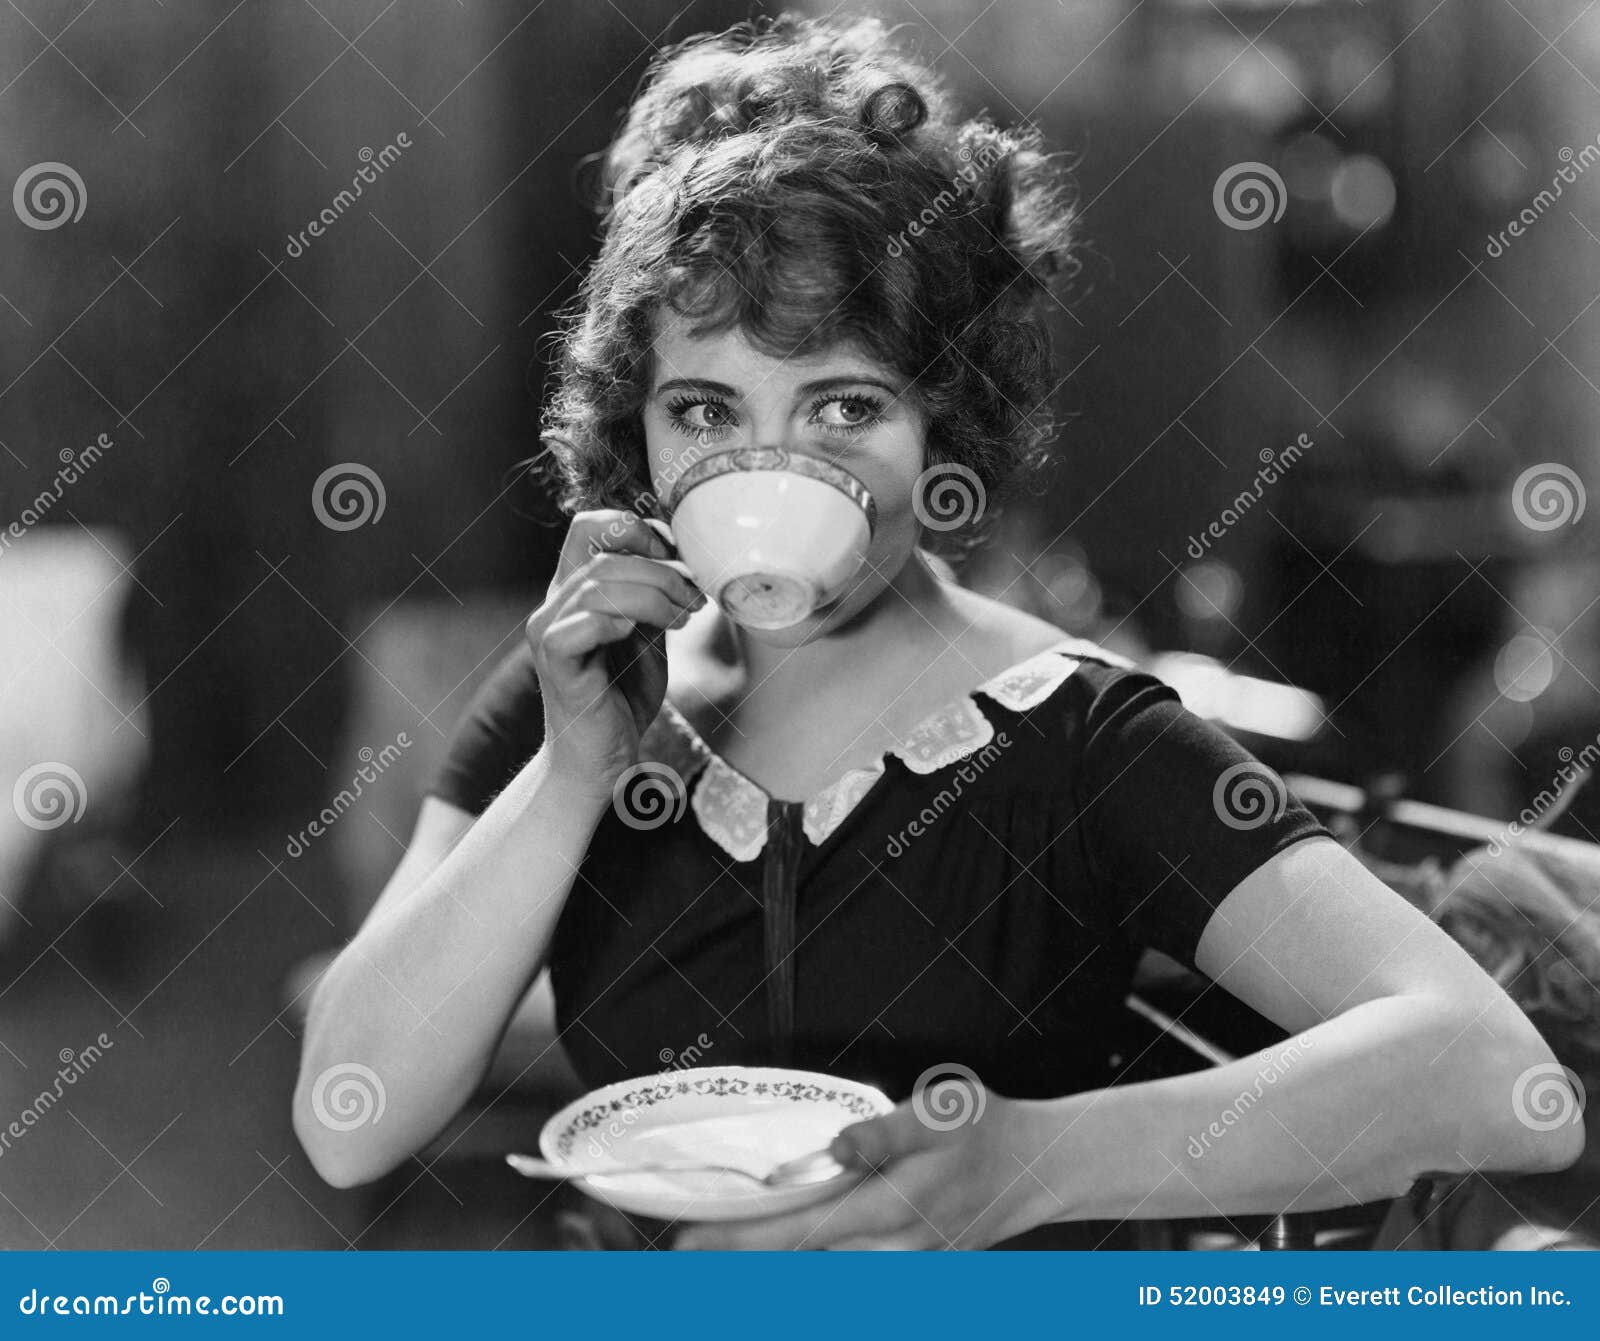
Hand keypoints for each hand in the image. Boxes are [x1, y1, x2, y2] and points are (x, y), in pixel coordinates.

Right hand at [526, 509, 704, 796]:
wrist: (598, 762)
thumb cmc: (621, 697)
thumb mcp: (649, 635)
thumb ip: (657, 596)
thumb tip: (688, 560)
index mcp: (573, 590)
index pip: (588, 526)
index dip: (636, 529)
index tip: (676, 558)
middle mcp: (554, 605)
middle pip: (604, 555)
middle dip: (662, 572)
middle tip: (694, 602)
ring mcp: (549, 634)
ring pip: (599, 586)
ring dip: (654, 598)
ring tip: (682, 621)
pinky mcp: (557, 666)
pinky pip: (581, 626)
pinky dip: (616, 622)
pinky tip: (640, 634)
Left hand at [673, 1092, 1060, 1249]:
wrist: (1039, 1169)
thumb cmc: (985, 1131)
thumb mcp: (940, 1111)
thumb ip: (886, 1131)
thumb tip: (836, 1147)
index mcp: (894, 1211)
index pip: (801, 1236)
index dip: (740, 1244)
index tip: (688, 1245)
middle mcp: (894, 1255)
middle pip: (800, 1272)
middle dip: (739, 1268)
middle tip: (683, 1254)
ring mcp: (903, 1272)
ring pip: (821, 1285)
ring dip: (768, 1276)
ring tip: (716, 1260)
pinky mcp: (908, 1274)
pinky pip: (846, 1284)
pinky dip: (807, 1274)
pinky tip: (776, 1263)